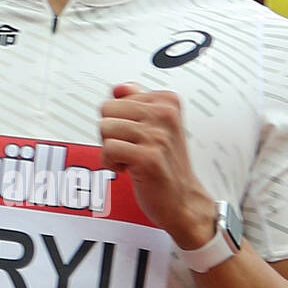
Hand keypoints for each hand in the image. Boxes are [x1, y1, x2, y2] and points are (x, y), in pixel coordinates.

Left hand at [99, 82, 214, 246]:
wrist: (182, 200)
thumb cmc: (167, 165)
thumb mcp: (155, 127)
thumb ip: (136, 102)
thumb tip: (120, 87)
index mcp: (167, 101)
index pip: (118, 97)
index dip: (119, 119)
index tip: (135, 135)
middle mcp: (165, 115)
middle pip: (107, 109)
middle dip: (111, 132)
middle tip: (129, 147)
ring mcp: (158, 136)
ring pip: (105, 128)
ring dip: (111, 149)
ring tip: (130, 159)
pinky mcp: (148, 157)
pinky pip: (108, 149)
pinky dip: (110, 163)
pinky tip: (127, 169)